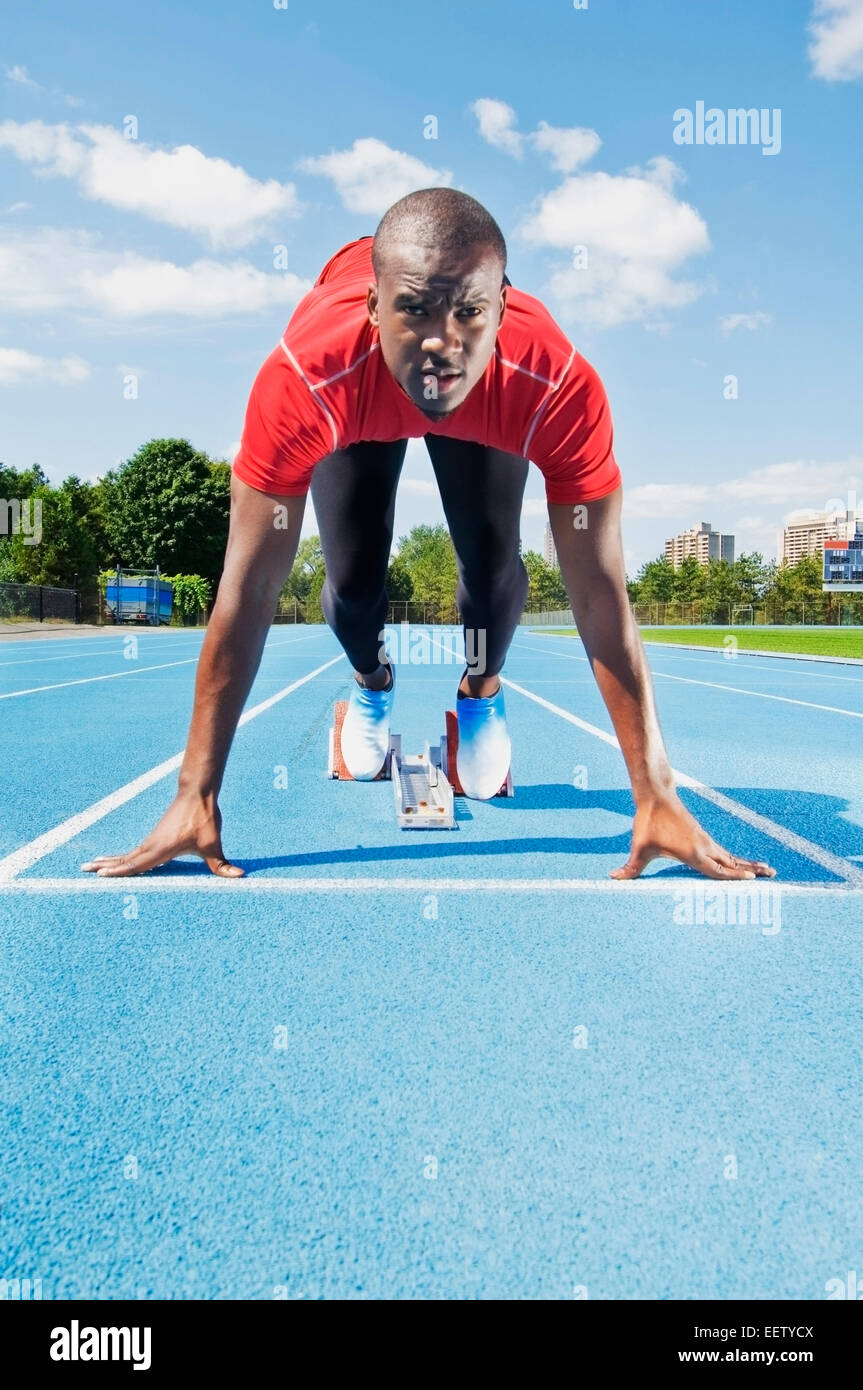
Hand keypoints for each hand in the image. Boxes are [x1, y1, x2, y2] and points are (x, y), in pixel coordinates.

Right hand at [81, 793, 242, 877]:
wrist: (197, 792)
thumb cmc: (204, 819)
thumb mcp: (214, 844)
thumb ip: (222, 864)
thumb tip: (239, 876)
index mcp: (160, 849)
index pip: (135, 864)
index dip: (118, 871)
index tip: (99, 876)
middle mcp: (151, 845)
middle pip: (124, 860)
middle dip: (104, 867)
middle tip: (82, 870)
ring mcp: (152, 840)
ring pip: (127, 855)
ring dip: (110, 861)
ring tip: (91, 866)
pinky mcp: (156, 836)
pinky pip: (136, 851)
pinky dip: (123, 857)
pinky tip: (119, 862)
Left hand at [610, 793, 775, 880]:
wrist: (656, 796)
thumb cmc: (648, 822)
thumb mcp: (639, 847)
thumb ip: (630, 867)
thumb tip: (612, 878)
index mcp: (693, 853)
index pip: (718, 870)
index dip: (734, 877)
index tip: (752, 880)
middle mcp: (704, 847)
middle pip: (733, 862)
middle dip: (752, 870)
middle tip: (773, 875)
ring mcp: (705, 840)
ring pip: (731, 856)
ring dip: (748, 863)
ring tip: (766, 869)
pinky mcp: (702, 836)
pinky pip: (723, 851)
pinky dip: (736, 858)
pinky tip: (740, 862)